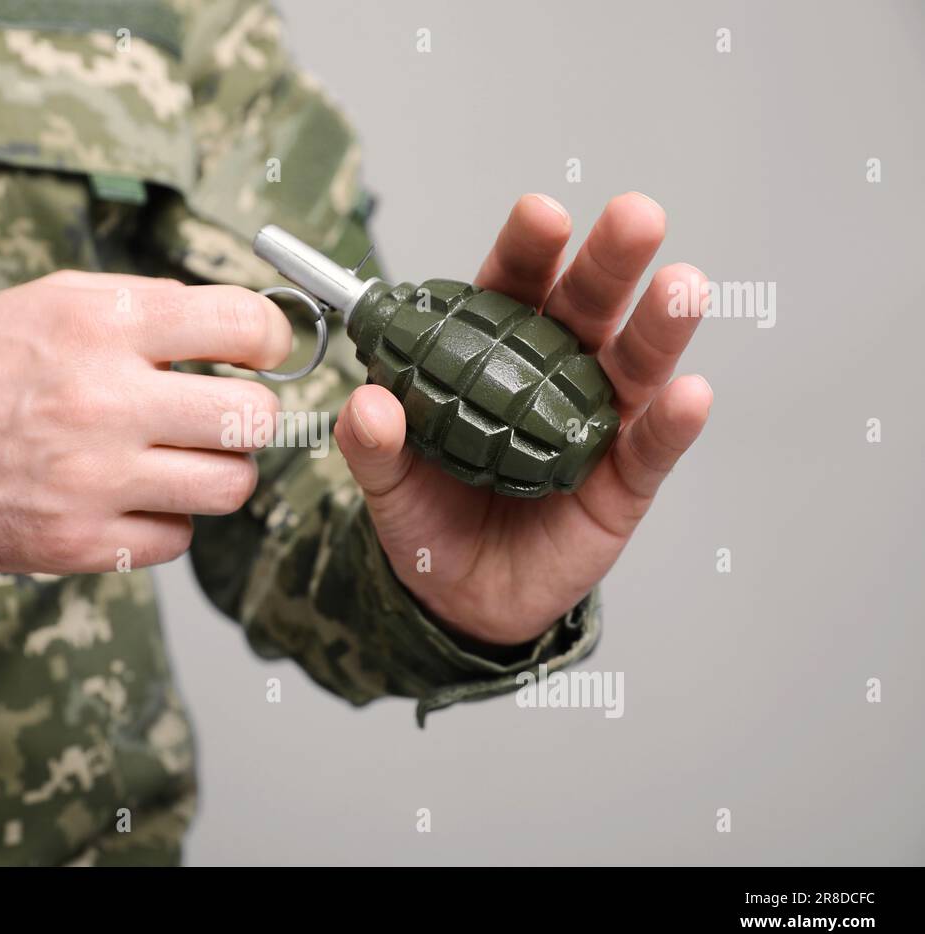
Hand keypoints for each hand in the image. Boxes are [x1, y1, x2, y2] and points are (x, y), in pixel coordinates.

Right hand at [0, 271, 289, 573]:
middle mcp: (103, 402)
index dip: (269, 338)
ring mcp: (94, 482)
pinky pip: (180, 539)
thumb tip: (240, 329)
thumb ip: (147, 308)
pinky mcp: (79, 545)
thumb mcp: (52, 302)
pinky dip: (167, 519)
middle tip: (220, 413)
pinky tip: (130, 497)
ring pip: (231, 486)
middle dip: (249, 412)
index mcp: (100, 326)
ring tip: (178, 456)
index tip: (261, 351)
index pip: (242, 325)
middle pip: (255, 417)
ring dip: (217, 470)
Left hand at [335, 192, 712, 644]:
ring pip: (634, 366)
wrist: (460, 596)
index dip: (528, 251)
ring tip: (680, 289)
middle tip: (634, 218)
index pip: (512, 289)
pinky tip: (689, 394)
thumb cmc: (429, 518)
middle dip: (610, 263)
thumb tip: (366, 405)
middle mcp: (553, 375)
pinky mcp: (625, 482)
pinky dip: (672, 424)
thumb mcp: (389, 484)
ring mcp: (596, 424)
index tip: (541, 215)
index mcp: (492, 355)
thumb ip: (374, 445)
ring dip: (659, 327)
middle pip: (586, 309)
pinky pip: (652, 449)